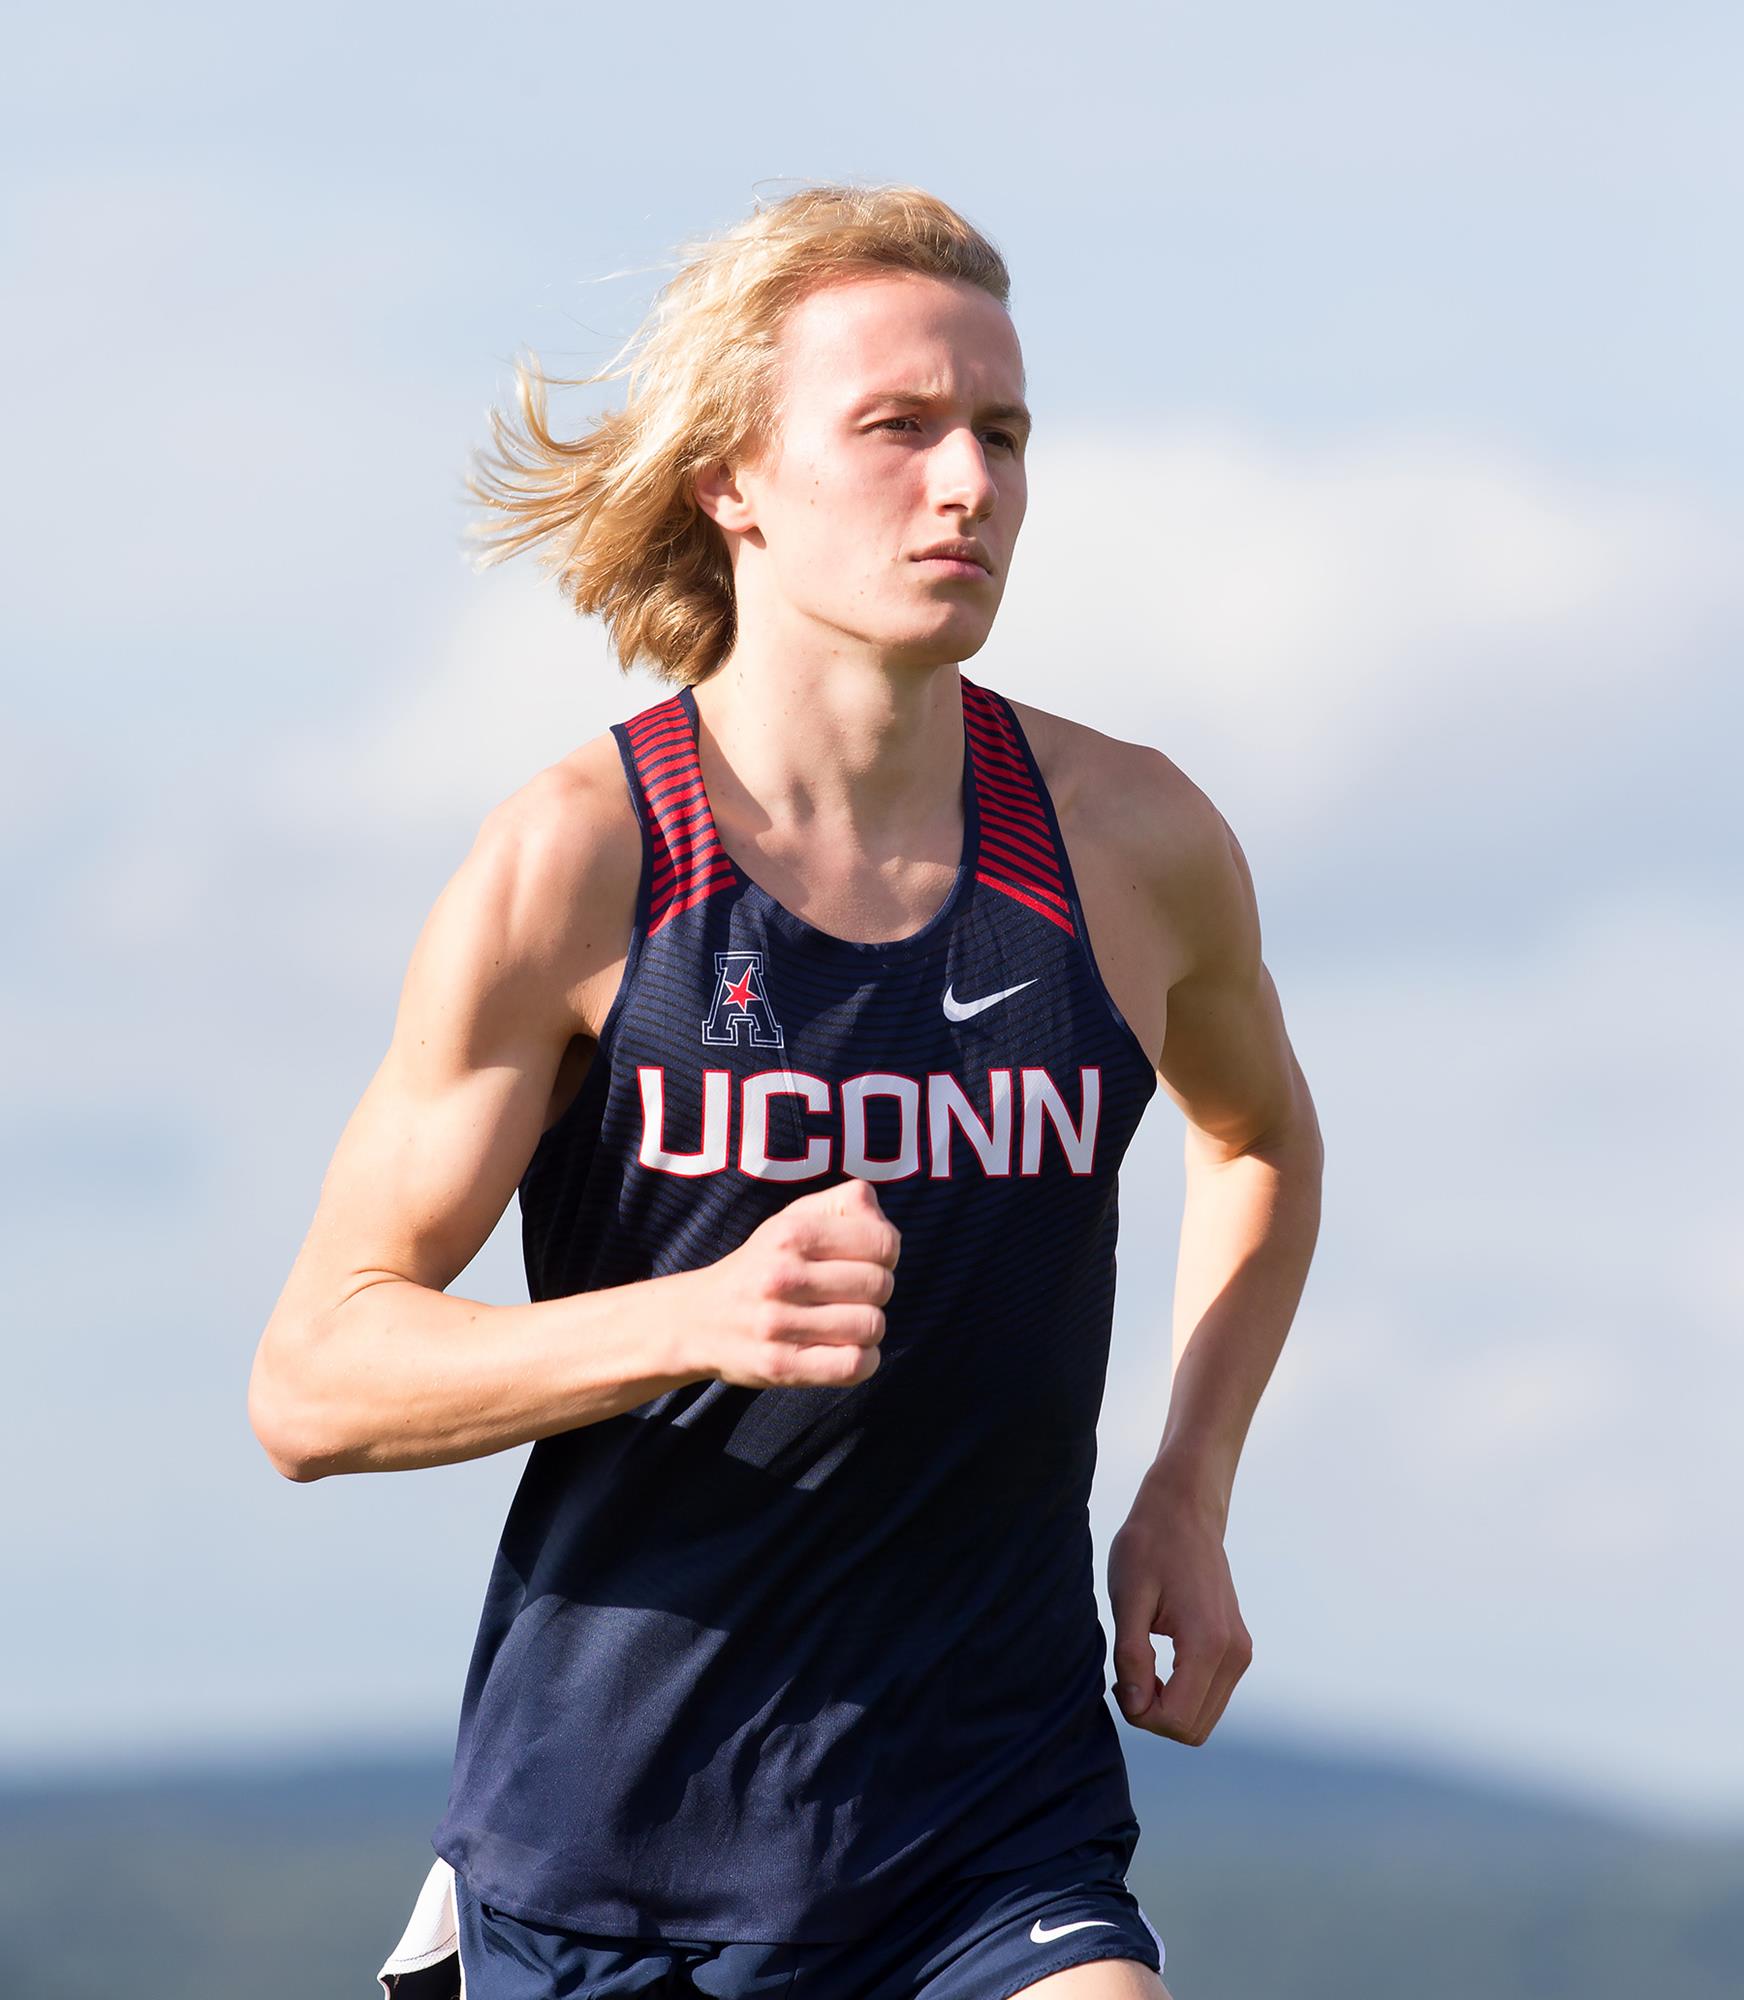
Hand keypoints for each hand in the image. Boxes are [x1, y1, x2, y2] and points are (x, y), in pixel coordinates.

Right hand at [690, 1176, 899, 1389]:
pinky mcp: (781, 1366)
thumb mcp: (793, 1218)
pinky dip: (863, 1360)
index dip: (886, 1254)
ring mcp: (778, 1324)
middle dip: (877, 1291)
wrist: (698, 1320)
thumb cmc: (763, 1265)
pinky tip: (845, 1350)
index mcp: (790, 1232)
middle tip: (851, 1295)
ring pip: (872, 1326)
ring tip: (844, 1322)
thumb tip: (886, 1227)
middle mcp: (781, 1276)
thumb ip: (844, 1205)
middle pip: (880, 1285)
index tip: (865, 1261)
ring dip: (868, 1327)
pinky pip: (855, 1365)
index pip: (883, 1242)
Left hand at [1107, 1474, 1251, 1744]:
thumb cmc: (1150, 1545)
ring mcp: (1240, 1653)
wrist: (1185, 1510)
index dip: (1140, 1715)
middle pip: (1194, 1730)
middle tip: (1126, 1677)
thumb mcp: (1128, 1598)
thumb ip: (1131, 1657)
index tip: (1119, 1681)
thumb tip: (1136, 1707)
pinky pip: (1210, 1697)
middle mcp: (1234, 1654)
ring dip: (1168, 1708)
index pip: (1177, 1721)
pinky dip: (1182, 1695)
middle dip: (1154, 1717)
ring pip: (1204, 1719)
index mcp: (1207, 1643)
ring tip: (1140, 1668)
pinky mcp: (1237, 1649)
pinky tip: (1157, 1664)